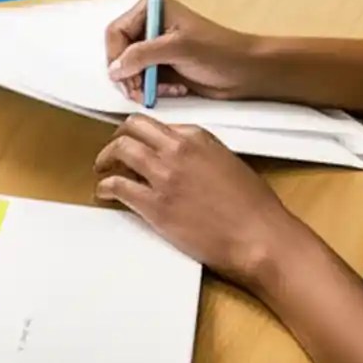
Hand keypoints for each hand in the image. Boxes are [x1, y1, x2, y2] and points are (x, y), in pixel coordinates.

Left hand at [93, 114, 301, 286]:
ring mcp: (163, 176)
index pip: (155, 124)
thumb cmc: (253, 207)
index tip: (136, 143)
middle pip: (131, 128)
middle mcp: (177, 150)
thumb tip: (180, 158)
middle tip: (112, 152)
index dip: (141, 135)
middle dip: (117, 137)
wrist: (260, 237)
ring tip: (103, 169)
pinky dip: (104, 187)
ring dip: (105, 158)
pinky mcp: (154, 205)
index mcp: (196, 137)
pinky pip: (117, 186)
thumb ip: (200, 154)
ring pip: (119, 150)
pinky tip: (104, 193)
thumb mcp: (228, 163)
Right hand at [105, 0, 260, 101]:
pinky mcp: (161, 66)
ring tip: (165, 91)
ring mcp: (154, 47)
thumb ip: (142, 56)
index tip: (125, 78)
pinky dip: (153, 90)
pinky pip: (142, 81)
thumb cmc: (218, 52)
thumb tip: (114, 70)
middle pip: (119, 53)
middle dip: (129, 75)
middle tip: (141, 92)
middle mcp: (149, 25)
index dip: (116, 57)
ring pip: (128, 71)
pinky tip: (175, 90)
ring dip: (142, 86)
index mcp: (151, 9)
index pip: (116, 33)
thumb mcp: (178, 49)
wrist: (245, 72)